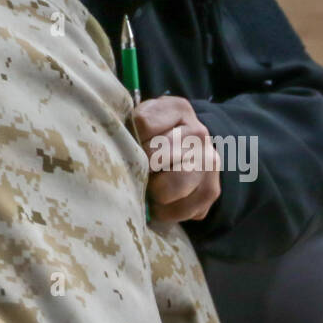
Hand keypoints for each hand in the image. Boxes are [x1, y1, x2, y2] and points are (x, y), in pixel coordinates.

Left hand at [133, 95, 220, 222]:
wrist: (191, 149)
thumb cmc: (155, 134)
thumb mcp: (142, 118)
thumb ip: (129, 125)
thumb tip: (111, 146)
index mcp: (179, 109)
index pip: (143, 124)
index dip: (129, 138)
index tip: (127, 143)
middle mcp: (199, 134)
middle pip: (156, 157)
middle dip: (140, 168)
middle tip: (136, 170)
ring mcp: (209, 162)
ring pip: (170, 187)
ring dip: (153, 192)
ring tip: (148, 188)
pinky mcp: (212, 190)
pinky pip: (182, 210)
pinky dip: (165, 212)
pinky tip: (161, 203)